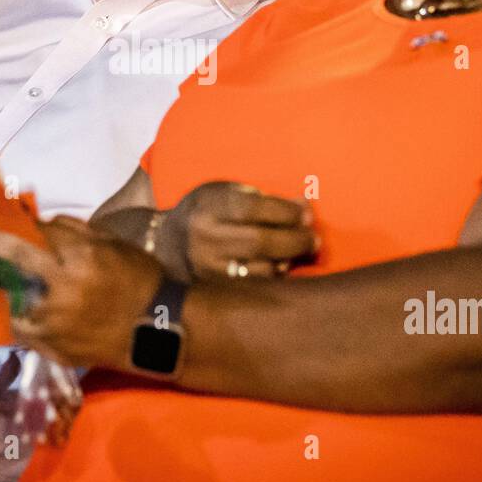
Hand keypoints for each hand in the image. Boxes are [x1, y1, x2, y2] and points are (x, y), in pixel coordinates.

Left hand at [0, 216, 161, 370]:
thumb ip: (78, 231)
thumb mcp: (116, 245)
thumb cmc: (140, 280)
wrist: (160, 330)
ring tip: (22, 288)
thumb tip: (44, 223)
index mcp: (83, 258)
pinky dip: (24, 320)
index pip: (41, 234)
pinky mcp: (55, 347)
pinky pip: (25, 331)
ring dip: (17, 291)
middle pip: (21, 261)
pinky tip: (29, 313)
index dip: (18, 227)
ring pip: (19, 300)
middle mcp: (65, 288)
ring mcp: (57, 321)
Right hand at [158, 181, 316, 281]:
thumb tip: (304, 204)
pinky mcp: (215, 289)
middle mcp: (205, 238)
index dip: (284, 211)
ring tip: (303, 250)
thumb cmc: (207, 212)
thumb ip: (263, 198)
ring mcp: (208, 267)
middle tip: (313, 238)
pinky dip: (275, 276)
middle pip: (258, 242)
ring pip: (259, 269)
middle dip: (294, 240)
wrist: (168, 244)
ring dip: (288, 260)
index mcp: (208, 207)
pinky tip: (283, 265)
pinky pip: (254, 286)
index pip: (251, 208)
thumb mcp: (226, 193)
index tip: (306, 213)